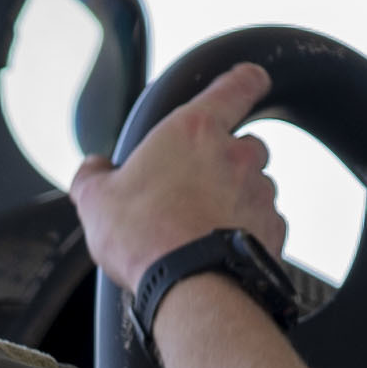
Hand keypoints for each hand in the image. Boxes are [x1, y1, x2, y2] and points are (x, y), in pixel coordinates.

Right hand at [71, 60, 286, 301]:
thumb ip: (93, 175)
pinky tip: (217, 249)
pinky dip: (246, 231)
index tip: (250, 81)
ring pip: (254, 185)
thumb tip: (92, 168)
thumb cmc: (145, 237)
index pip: (238, 84)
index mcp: (194, 130)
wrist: (191, 288)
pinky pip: (263, 222)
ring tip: (200, 228)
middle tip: (191, 190)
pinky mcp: (274, 228)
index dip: (246, 80)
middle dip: (223, 162)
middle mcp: (237, 153)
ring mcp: (260, 191)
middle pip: (245, 143)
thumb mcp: (96, 201)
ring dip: (234, 199)